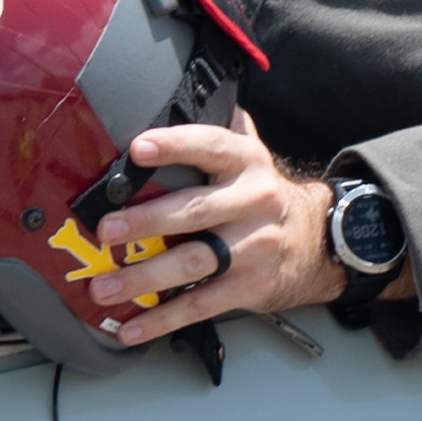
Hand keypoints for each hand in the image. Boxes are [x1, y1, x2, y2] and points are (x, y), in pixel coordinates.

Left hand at [83, 113, 333, 344]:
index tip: (138, 149)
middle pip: (195, 212)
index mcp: (247, 162)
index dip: (175, 146)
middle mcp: (254, 202)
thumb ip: (216, 129)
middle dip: (146, 221)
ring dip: (144, 278)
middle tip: (106, 229)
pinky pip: (201, 304)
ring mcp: (254, 247)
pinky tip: (130, 327)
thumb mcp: (250, 155)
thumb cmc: (262, 195)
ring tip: (104, 287)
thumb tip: (164, 94)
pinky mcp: (251, 286)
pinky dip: (162, 319)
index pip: (210, 147)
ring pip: (194, 262)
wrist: (318, 241)